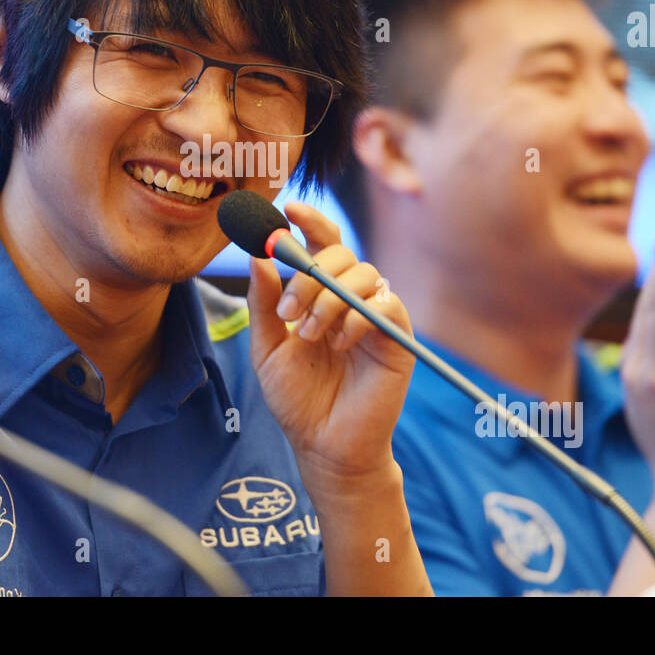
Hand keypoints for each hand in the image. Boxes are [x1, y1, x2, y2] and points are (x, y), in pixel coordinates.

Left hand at [244, 202, 414, 495]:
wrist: (322, 445)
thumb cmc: (297, 399)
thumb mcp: (267, 348)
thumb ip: (264, 304)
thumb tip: (257, 256)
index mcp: (321, 294)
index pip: (323, 243)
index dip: (311, 221)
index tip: (288, 210)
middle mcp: (351, 298)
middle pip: (342, 253)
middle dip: (310, 276)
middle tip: (288, 312)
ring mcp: (376, 316)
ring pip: (364, 275)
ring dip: (330, 300)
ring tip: (310, 336)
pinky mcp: (397, 338)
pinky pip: (386, 305)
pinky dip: (358, 317)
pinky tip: (340, 343)